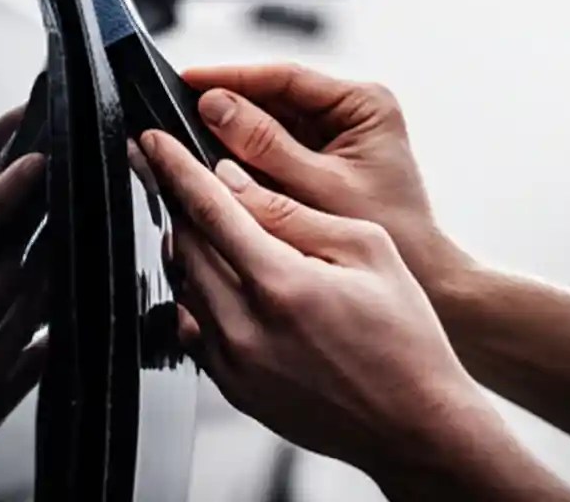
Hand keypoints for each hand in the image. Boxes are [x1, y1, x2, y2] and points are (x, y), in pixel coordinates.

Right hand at [0, 154, 46, 498]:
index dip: (0, 200)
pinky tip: (55, 307)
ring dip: (51, 274)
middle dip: (37, 232)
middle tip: (61, 197)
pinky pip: (37, 359)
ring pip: (30, 316)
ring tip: (67, 242)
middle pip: (5, 277)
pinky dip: (48, 328)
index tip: (32, 165)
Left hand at [140, 130, 569, 499]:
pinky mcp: (232, 388)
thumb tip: (234, 184)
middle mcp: (244, 328)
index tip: (154, 144)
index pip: (207, 209)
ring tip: (217, 231)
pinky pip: (193, 329)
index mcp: (279, 284)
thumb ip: (292, 213)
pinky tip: (228, 285)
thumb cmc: (405, 339)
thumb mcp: (366, 250)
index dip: (174, 167)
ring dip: (189, 250)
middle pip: (183, 246)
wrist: (415, 425)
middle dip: (179, 204)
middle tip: (187, 179)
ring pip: (182, 287)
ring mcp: (233, 364)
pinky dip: (199, 297)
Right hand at [184, 64, 465, 291]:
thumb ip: (265, 145)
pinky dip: (244, 163)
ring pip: (266, 126)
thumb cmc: (394, 238)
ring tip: (186, 142)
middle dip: (224, 108)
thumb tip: (214, 106)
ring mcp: (335, 139)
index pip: (284, 77)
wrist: (428, 285)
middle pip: (271, 98)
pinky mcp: (321, 165)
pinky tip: (215, 172)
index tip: (186, 80)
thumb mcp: (319, 187)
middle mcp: (351, 114)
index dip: (230, 78)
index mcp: (364, 104)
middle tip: (174, 113)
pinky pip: (272, 154)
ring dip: (229, 137)